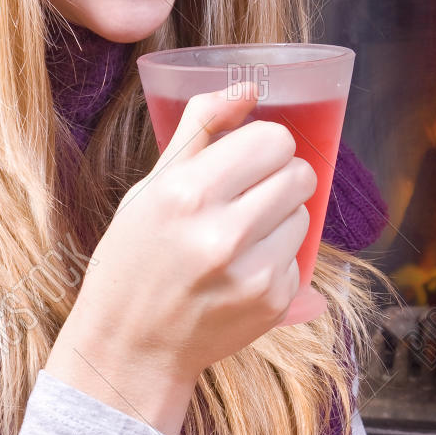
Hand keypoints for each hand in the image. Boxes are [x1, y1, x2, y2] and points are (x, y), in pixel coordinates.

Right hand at [46, 83, 316, 425]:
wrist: (131, 347)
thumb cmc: (135, 259)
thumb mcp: (150, 187)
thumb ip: (200, 129)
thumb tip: (248, 87)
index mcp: (186, 192)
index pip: (273, 140)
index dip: (264, 146)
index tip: (246, 162)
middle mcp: (221, 232)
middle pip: (299, 174)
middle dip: (278, 179)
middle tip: (247, 199)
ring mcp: (251, 272)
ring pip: (304, 215)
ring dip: (280, 220)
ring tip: (238, 240)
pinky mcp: (271, 303)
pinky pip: (299, 259)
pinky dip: (277, 261)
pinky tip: (240, 273)